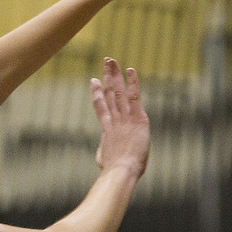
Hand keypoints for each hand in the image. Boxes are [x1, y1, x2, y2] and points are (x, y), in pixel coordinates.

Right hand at [92, 58, 149, 177]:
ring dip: (115, 74)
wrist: (120, 171)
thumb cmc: (113, 170)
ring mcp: (125, 117)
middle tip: (106, 62)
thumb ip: (105, 152)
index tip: (94, 80)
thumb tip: (103, 156)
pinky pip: (134, 96)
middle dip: (107, 76)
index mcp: (107, 129)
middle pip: (109, 93)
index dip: (98, 93)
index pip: (101, 107)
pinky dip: (132, 82)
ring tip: (112, 60)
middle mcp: (114, 120)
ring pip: (118, 91)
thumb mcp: (104, 159)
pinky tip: (130, 70)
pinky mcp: (137, 118)